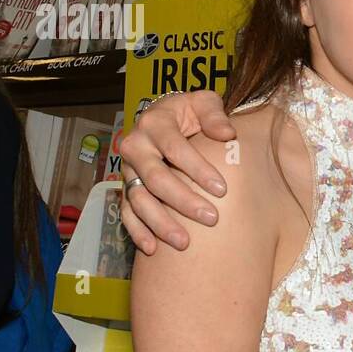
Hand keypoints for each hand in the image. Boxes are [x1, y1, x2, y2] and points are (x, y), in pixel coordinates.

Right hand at [119, 91, 236, 253]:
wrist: (165, 119)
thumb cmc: (190, 113)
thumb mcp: (202, 102)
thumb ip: (215, 114)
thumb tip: (227, 134)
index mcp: (154, 123)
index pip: (175, 149)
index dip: (198, 169)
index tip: (222, 189)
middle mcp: (136, 147)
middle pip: (156, 178)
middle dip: (183, 201)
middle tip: (211, 218)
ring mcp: (128, 170)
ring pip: (139, 200)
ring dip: (160, 223)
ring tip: (184, 243)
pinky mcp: (125, 188)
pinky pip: (126, 213)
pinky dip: (137, 231)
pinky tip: (152, 249)